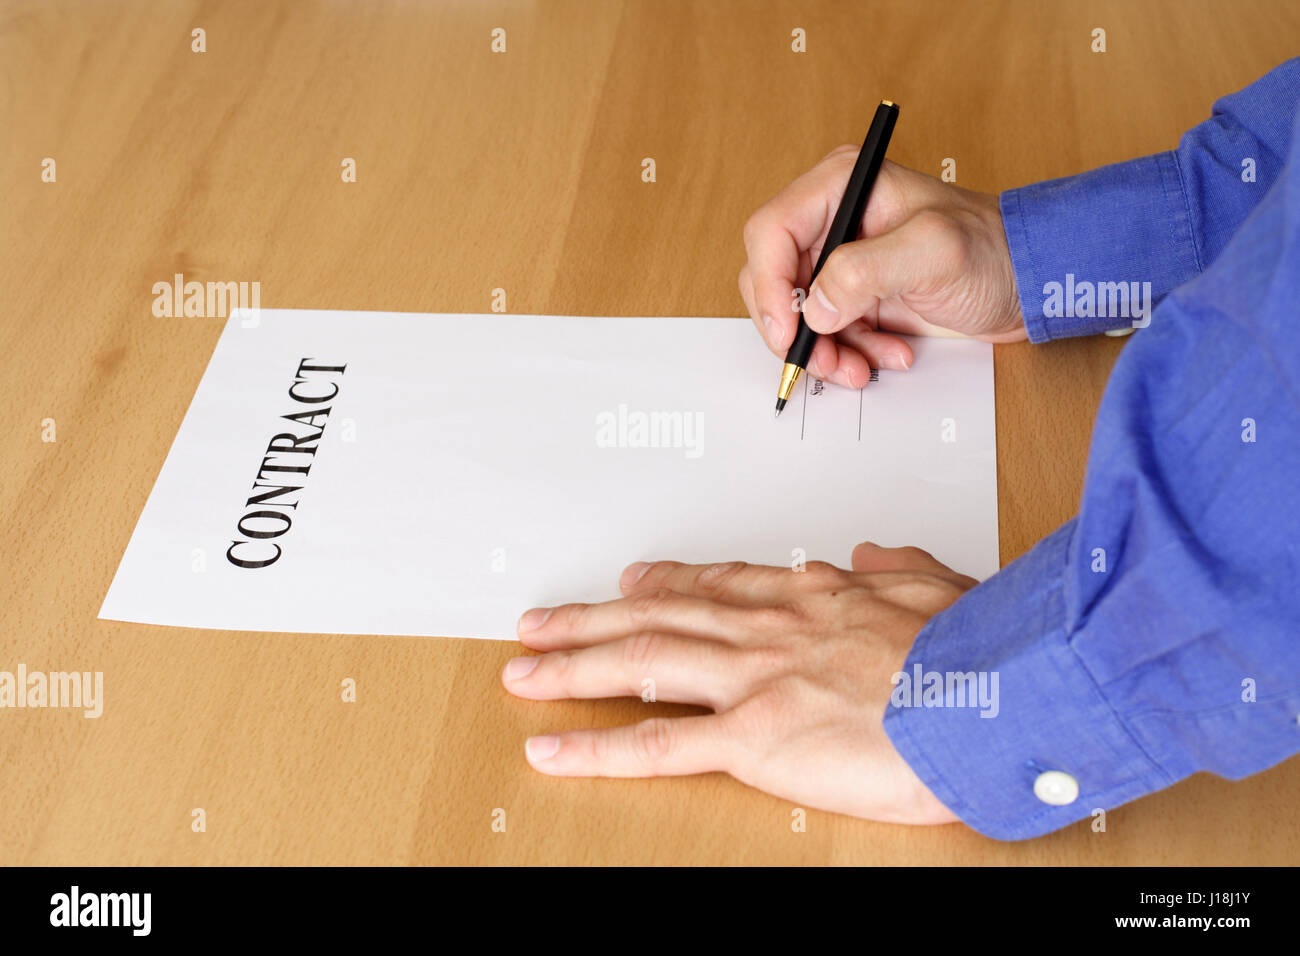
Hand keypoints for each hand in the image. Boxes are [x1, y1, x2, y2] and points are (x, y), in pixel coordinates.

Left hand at [502, 543, 976, 825]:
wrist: (996, 693)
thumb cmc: (978, 648)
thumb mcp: (938, 586)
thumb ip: (894, 566)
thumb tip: (870, 550)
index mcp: (810, 594)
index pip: (717, 585)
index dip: (665, 584)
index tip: (630, 582)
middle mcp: (766, 626)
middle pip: (655, 617)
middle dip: (588, 620)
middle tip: (539, 621)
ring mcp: (752, 678)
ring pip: (638, 663)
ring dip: (571, 667)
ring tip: (523, 670)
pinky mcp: (753, 736)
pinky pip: (656, 744)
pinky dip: (595, 748)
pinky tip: (552, 749)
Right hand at [738, 152, 1025, 388]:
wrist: (1029, 284)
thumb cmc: (994, 252)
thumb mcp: (934, 253)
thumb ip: (867, 271)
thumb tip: (815, 307)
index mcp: (840, 186)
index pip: (769, 233)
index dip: (769, 286)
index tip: (789, 331)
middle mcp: (831, 219)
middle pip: (772, 279)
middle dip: (795, 328)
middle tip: (824, 360)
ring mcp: (840, 259)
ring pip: (794, 315)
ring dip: (824, 351)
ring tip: (861, 368)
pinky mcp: (853, 295)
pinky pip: (824, 334)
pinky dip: (848, 355)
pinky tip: (887, 356)